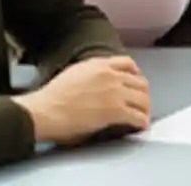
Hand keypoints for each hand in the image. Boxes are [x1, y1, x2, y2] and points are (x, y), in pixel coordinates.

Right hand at [12, 55, 150, 143]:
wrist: (45, 111)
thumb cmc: (52, 97)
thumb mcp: (74, 73)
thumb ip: (92, 73)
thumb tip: (99, 83)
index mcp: (99, 64)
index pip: (128, 63)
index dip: (135, 73)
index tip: (136, 80)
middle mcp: (111, 75)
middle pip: (140, 82)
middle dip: (143, 93)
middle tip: (141, 103)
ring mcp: (115, 93)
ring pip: (143, 98)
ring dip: (145, 108)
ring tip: (143, 116)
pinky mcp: (115, 111)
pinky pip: (138, 116)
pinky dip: (142, 122)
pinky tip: (141, 126)